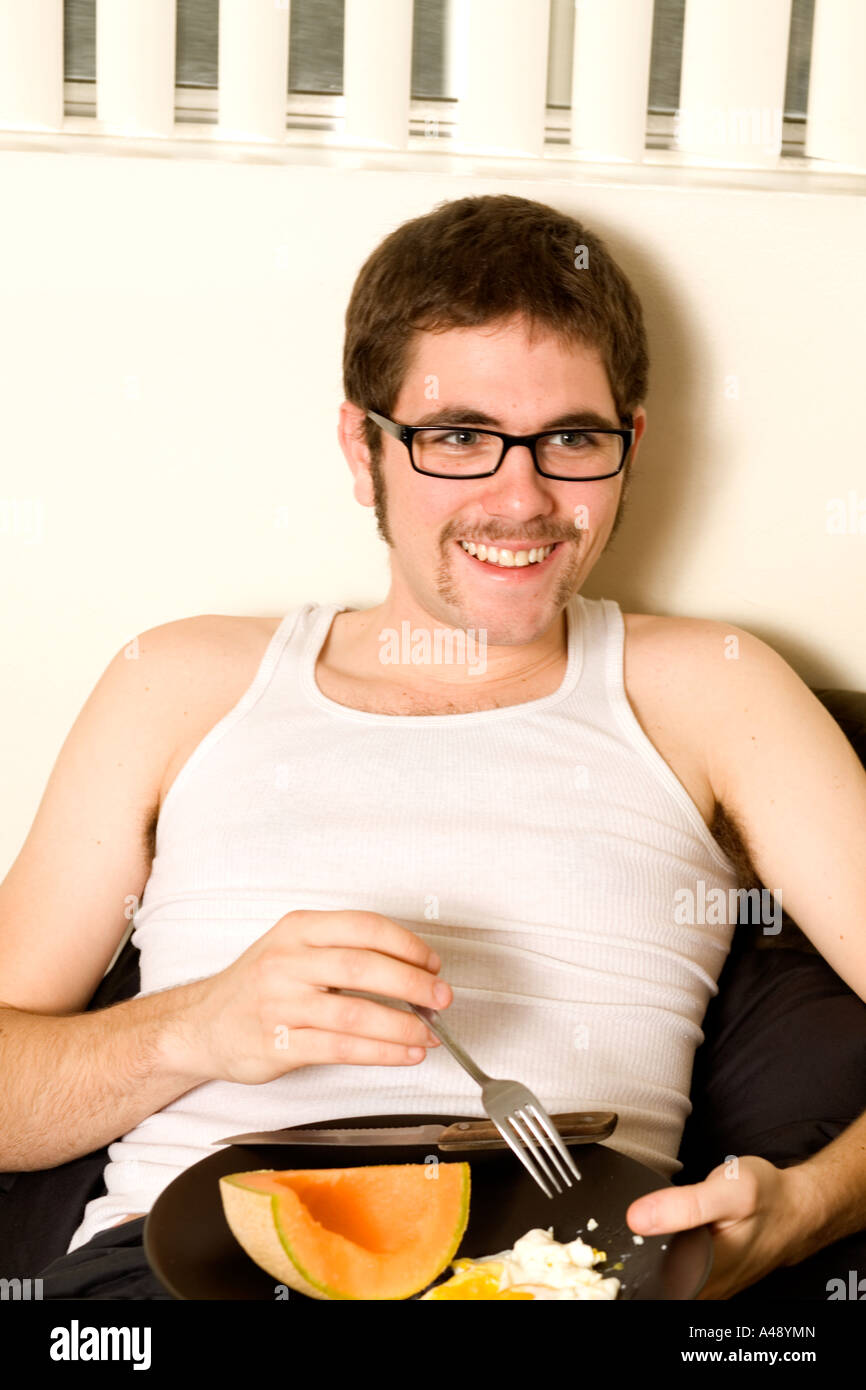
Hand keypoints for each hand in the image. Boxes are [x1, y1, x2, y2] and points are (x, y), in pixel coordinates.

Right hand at [166, 908, 449, 1084]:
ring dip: (404, 1026)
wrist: (200, 1025)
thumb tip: (410, 969)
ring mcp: (281, 1004)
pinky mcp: (279, 1044)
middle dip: (414, 984)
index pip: (365, 927)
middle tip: (442, 998)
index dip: (406, 945)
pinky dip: (382, 1052)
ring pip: (357, 1013)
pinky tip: (405, 1053)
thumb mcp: (292, 947)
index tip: (432, 963)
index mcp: (298, 929)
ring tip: (430, 1033)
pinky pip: (342, 1048)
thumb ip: (342, 951)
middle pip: (365, 968)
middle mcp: (288, 961)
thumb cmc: (256, 986)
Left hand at [626, 1155, 822, 1299]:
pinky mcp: (707, 1279)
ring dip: (650, 1253)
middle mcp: (705, 1289)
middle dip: (637, 1254)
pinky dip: (663, 1254)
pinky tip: (663, 1233)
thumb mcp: (728, 1190)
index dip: (628, 1260)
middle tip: (642, 1222)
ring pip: (662, 1277)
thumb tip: (636, 1218)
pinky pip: (674, 1273)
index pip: (648, 1280)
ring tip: (654, 1224)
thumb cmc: (768, 1198)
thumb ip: (682, 1206)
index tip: (620, 1237)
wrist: (796, 1208)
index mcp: (705, 1275)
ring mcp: (706, 1287)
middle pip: (652, 1279)